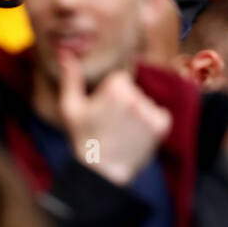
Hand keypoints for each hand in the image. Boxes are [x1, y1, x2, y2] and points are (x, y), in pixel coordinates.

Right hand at [58, 52, 170, 186]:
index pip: (122, 80)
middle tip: (112, 124)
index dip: (111, 95)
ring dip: (139, 114)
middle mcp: (136, 96)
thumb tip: (66, 54)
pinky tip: (137, 136)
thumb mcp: (70, 107)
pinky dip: (153, 124)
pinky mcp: (161, 126)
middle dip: (126, 104)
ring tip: (123, 132)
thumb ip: (71, 78)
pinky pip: (161, 116)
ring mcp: (150, 111)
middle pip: (135, 91)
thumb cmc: (83, 139)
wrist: (101, 172)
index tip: (103, 111)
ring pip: (147, 104)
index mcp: (116, 87)